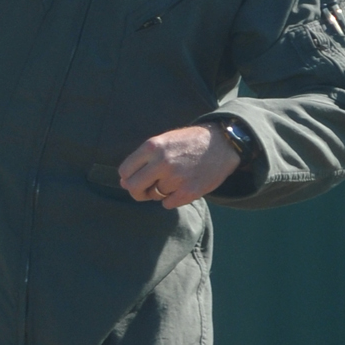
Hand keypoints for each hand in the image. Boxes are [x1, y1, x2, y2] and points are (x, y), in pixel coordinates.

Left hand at [119, 125, 239, 208]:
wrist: (221, 144)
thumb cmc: (188, 142)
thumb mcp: (163, 140)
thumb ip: (143, 159)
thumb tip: (123, 182)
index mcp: (152, 147)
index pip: (124, 171)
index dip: (127, 178)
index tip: (134, 179)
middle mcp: (162, 162)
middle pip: (134, 187)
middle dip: (137, 191)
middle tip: (145, 190)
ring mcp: (175, 178)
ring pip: (153, 195)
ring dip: (159, 192)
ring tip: (173, 180)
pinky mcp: (188, 192)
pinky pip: (167, 204)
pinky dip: (171, 199)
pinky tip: (180, 187)